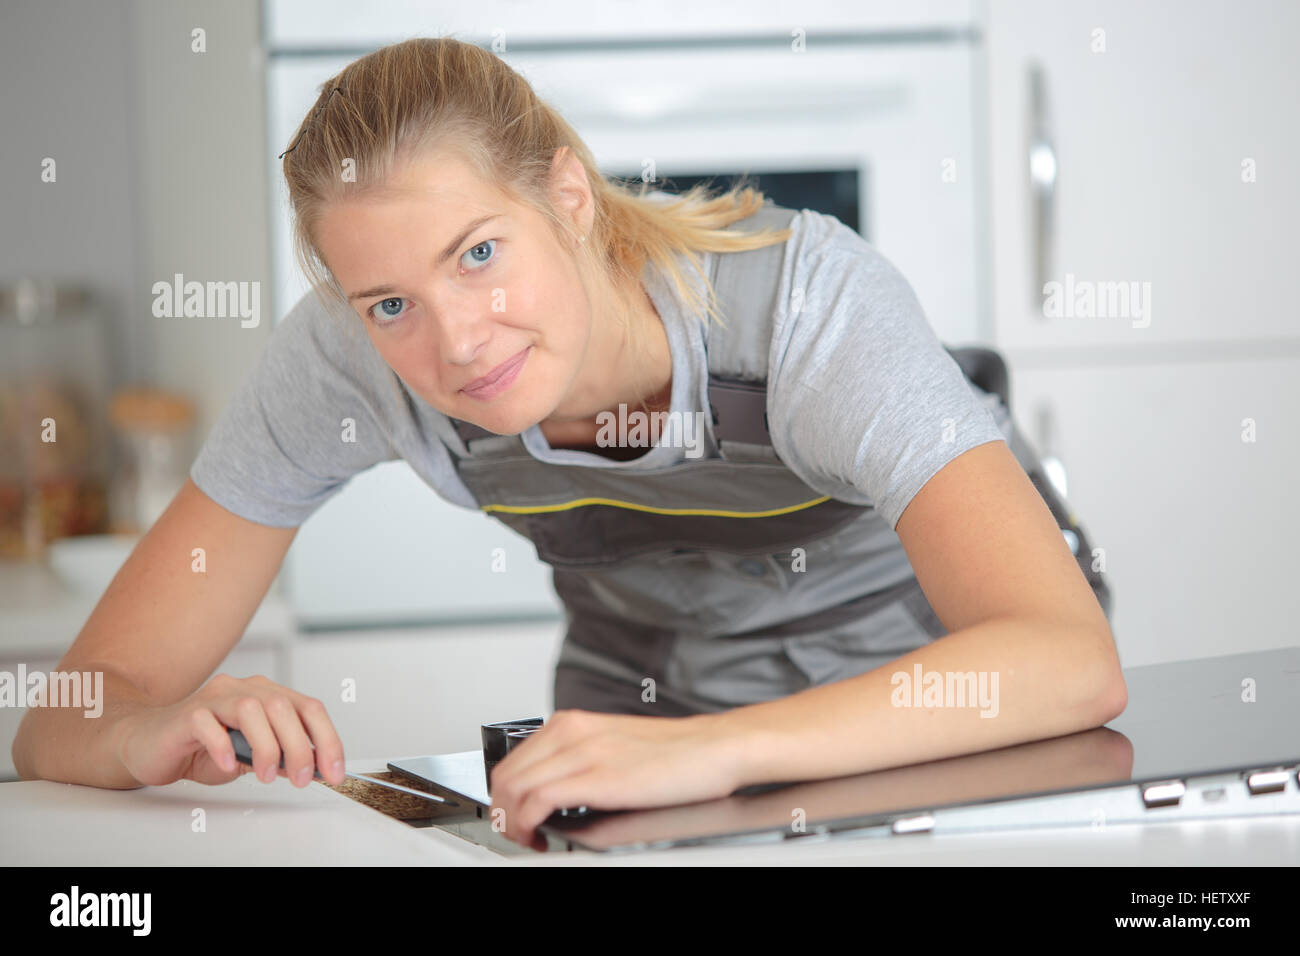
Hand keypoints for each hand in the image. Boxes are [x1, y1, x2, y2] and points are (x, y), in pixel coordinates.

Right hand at [115, 673, 346, 788]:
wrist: (148, 744)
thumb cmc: (201, 749)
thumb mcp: (249, 757)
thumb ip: (279, 757)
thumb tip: (311, 767)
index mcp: (266, 695)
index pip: (308, 709)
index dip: (327, 739)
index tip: (335, 771)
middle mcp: (243, 689)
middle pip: (284, 707)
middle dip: (300, 747)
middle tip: (302, 778)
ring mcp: (214, 698)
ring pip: (252, 710)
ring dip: (267, 746)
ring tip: (266, 775)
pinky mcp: (187, 714)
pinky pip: (208, 723)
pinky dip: (222, 745)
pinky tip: (227, 765)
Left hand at [486, 709, 743, 848]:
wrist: (714, 748)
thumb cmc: (676, 753)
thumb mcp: (614, 746)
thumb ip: (581, 759)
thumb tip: (554, 793)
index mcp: (573, 723)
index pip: (513, 759)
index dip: (505, 795)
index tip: (515, 816)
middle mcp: (572, 732)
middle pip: (506, 774)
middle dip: (502, 811)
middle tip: (518, 835)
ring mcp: (583, 752)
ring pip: (514, 787)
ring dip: (511, 822)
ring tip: (530, 839)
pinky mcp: (597, 777)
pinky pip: (537, 800)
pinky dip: (527, 824)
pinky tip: (542, 837)